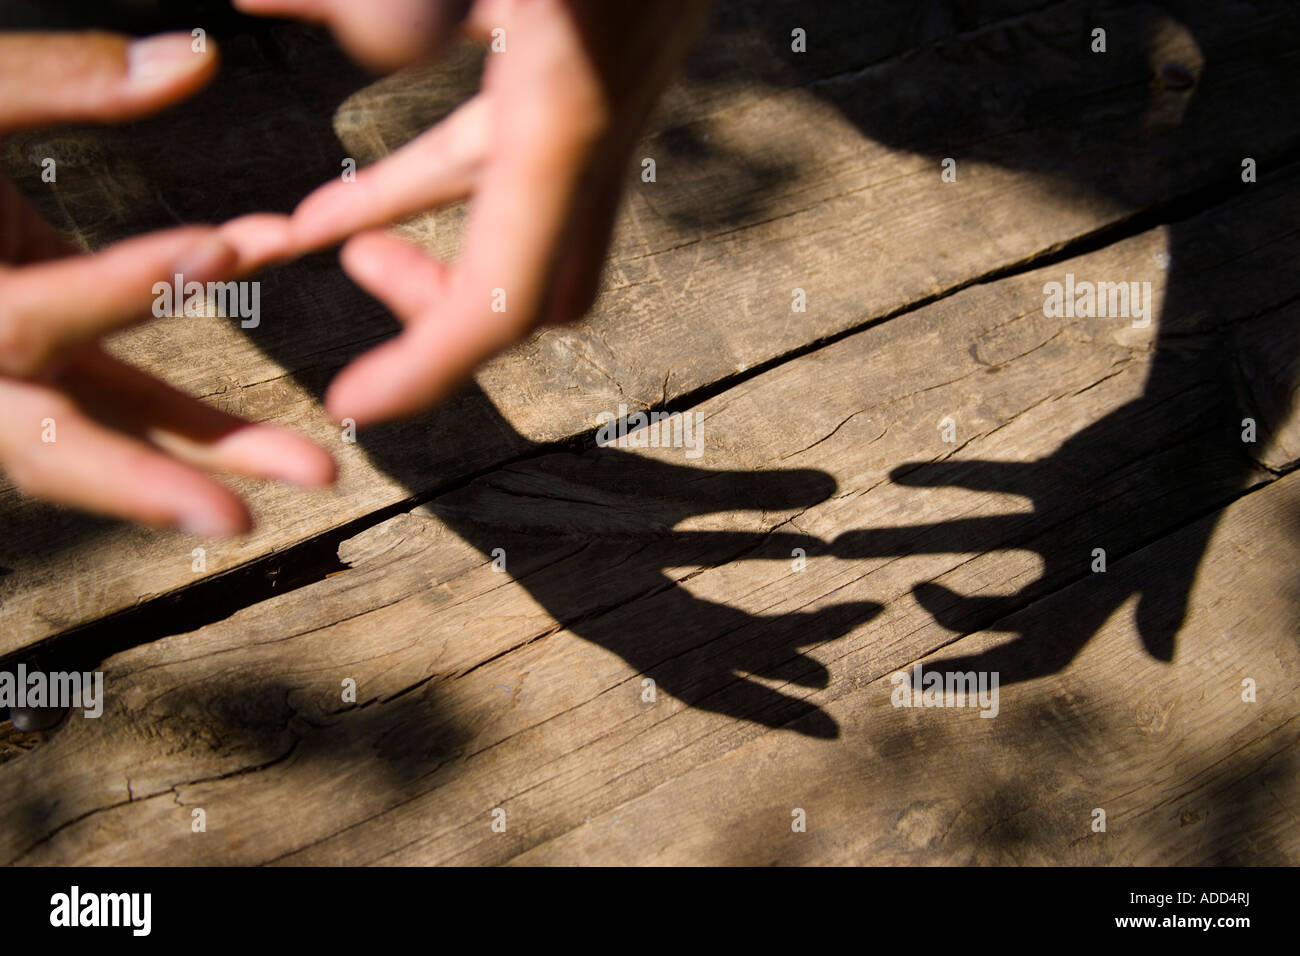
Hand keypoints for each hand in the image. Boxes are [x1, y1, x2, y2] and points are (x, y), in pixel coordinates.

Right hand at [0, 32, 334, 535]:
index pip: (26, 321)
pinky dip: (192, 422)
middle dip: (146, 485)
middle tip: (238, 524)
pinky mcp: (34, 364)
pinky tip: (273, 444)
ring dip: (205, 464)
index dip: (122, 289)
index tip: (223, 249)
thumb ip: (54, 80)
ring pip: (100, 439)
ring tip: (314, 470)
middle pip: (48, 446)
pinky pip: (116, 403)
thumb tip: (197, 56)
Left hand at [235, 0, 710, 423]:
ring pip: (516, 211)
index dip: (429, 368)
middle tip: (345, 272)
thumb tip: (299, 21)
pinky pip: (508, 136)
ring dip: (413, 223)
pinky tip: (362, 88)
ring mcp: (597, 97)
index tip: (355, 404)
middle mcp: (593, 128)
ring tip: (309, 225)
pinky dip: (430, 151)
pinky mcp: (585, 60)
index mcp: (569, 117)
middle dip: (438, 307)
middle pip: (536, 285)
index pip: (505, 301)